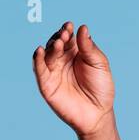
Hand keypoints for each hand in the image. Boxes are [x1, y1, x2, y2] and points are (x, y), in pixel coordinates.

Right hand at [32, 21, 114, 137]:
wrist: (98, 113)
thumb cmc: (101, 88)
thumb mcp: (99, 64)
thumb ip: (89, 48)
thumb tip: (82, 28)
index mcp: (75, 52)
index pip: (67, 36)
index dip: (67, 30)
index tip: (70, 26)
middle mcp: (62, 60)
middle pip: (55, 43)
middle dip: (59, 37)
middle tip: (65, 34)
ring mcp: (53, 72)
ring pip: (47, 55)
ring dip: (50, 47)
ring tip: (58, 43)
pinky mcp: (46, 85)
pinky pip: (39, 71)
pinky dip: (37, 60)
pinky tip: (39, 51)